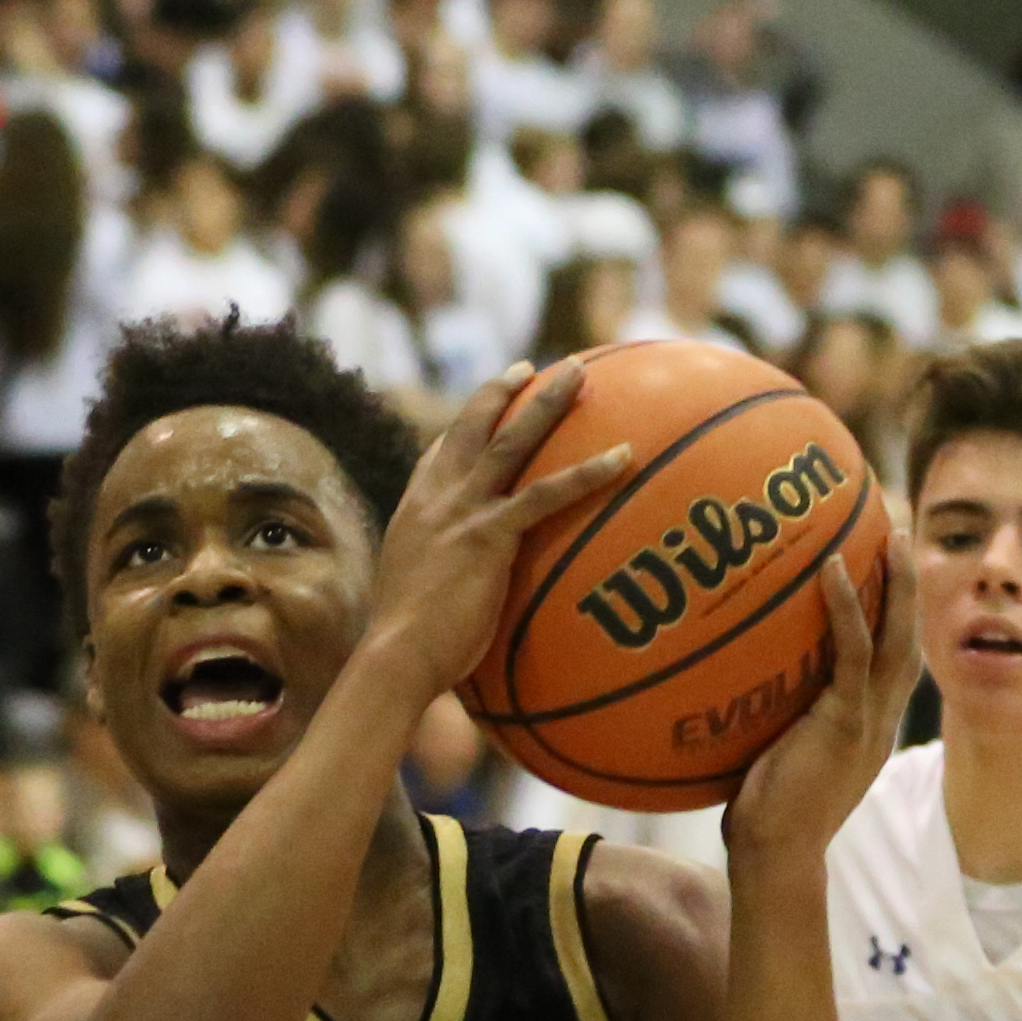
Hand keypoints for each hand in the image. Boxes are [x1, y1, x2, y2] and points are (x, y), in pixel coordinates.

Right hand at [363, 360, 634, 700]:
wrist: (397, 655)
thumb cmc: (410, 649)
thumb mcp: (417, 602)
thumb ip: (441, 584)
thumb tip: (458, 603)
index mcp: (417, 509)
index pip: (441, 453)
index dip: (467, 424)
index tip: (491, 399)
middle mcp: (436, 497)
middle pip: (473, 425)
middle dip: (505, 389)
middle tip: (537, 365)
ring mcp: (462, 510)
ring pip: (511, 440)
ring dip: (548, 401)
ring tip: (581, 372)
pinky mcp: (489, 534)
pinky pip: (547, 494)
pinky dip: (588, 473)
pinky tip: (624, 458)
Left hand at [723, 530, 919, 860]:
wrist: (776, 857)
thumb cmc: (762, 815)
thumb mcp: (774, 754)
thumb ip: (773, 715)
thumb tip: (733, 678)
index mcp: (868, 728)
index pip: (893, 662)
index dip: (897, 615)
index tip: (888, 570)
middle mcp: (880, 721)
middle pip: (908, 640)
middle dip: (909, 587)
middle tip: (900, 532)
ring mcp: (868, 723)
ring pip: (896, 641)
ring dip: (897, 585)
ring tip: (889, 534)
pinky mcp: (847, 725)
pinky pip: (854, 656)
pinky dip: (848, 610)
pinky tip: (833, 567)